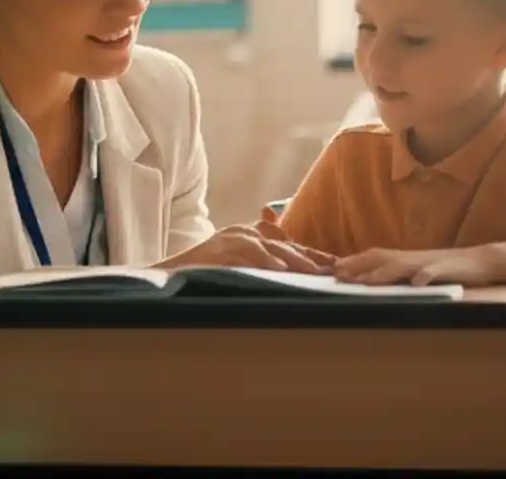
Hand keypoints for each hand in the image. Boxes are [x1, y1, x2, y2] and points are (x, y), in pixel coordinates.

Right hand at [159, 216, 335, 274]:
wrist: (171, 274)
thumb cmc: (204, 272)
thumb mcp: (236, 262)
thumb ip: (260, 259)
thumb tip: (287, 268)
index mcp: (250, 234)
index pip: (288, 244)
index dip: (311, 254)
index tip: (334, 264)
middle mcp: (245, 232)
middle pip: (286, 245)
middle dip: (312, 257)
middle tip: (334, 269)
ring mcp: (234, 239)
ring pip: (272, 248)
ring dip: (296, 260)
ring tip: (315, 272)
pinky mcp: (223, 249)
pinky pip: (249, 255)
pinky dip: (265, 261)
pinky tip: (280, 270)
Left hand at [334, 247, 494, 286]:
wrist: (479, 262)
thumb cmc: (446, 269)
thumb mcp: (418, 271)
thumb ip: (397, 273)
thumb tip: (371, 280)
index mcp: (405, 259)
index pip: (375, 256)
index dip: (354, 262)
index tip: (334, 269)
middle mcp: (413, 258)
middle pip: (382, 258)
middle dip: (360, 265)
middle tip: (339, 274)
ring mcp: (430, 263)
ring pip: (404, 266)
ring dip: (384, 273)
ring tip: (366, 282)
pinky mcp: (448, 269)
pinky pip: (436, 272)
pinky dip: (427, 275)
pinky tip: (419, 282)